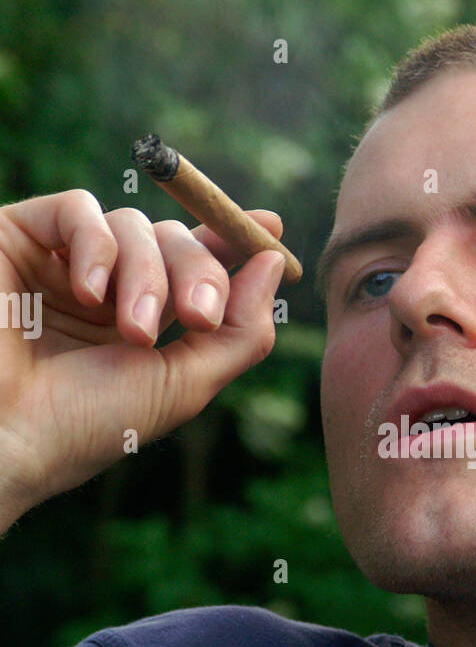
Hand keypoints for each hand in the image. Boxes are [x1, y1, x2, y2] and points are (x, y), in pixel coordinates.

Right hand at [0, 190, 286, 522]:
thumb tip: (276, 260)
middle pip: (174, 242)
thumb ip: (237, 331)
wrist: (1, 438)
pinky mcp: (17, 237)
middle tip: (196, 314)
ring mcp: (58, 263)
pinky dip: (98, 244)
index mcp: (136, 325)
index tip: (270, 224)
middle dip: (197, 273)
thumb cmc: (83, 425)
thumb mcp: (183, 385)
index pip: (190, 265)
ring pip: (134, 224)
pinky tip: (89, 292)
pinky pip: (78, 208)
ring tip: (131, 329)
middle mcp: (99, 290)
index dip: (229, 240)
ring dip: (147, 274)